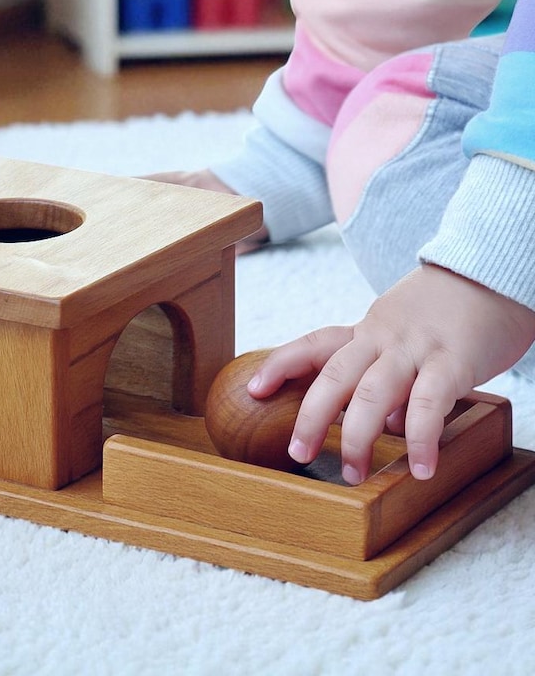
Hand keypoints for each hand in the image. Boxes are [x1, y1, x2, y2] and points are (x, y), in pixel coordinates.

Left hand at [247, 264, 534, 483]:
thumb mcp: (399, 331)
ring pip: (372, 394)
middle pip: (334, 376)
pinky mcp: (453, 363)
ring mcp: (415, 349)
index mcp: (365, 330)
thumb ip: (382, 372)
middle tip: (298, 453)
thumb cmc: (443, 312)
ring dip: (356, 437)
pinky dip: (421, 439)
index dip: (280, 365)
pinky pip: (429, 405)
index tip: (254, 389)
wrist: (493, 274)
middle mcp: (382, 338)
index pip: (313, 344)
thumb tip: (378, 424)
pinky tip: (420, 467)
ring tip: (351, 473)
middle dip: (310, 417)